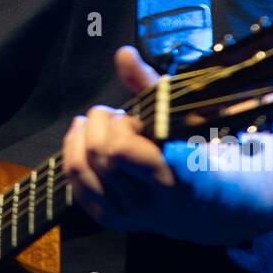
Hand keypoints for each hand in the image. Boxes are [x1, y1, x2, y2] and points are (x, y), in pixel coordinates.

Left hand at [62, 46, 180, 233]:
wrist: (199, 206)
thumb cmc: (190, 150)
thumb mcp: (179, 116)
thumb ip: (149, 84)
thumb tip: (123, 53)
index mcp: (173, 175)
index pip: (123, 151)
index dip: (122, 127)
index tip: (135, 118)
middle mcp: (149, 201)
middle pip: (100, 153)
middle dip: (101, 122)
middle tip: (115, 115)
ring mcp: (127, 214)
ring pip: (81, 167)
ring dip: (83, 136)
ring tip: (97, 124)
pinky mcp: (108, 219)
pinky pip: (75, 182)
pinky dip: (73, 152)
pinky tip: (84, 139)